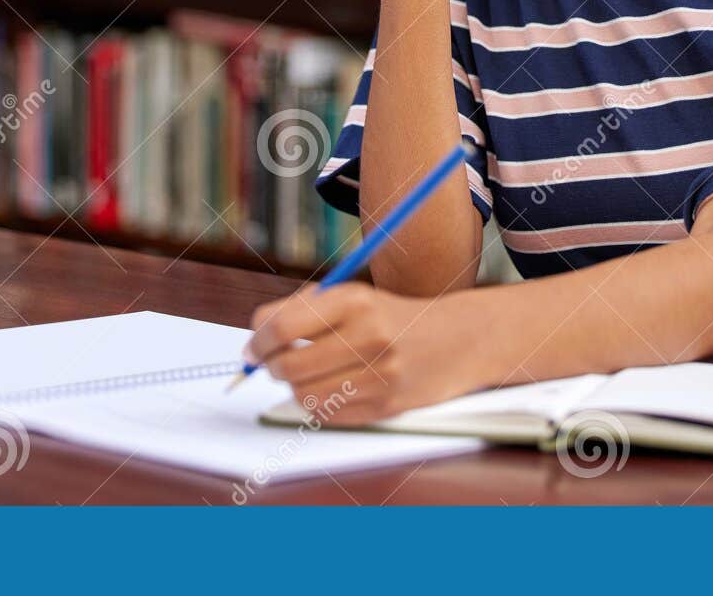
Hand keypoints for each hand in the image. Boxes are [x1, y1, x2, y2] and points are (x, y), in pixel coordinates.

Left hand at [243, 283, 485, 425]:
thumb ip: (303, 311)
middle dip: (270, 367)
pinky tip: (330, 387)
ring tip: (304, 374)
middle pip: (288, 366)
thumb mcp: (353, 297)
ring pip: (304, 396)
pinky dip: (319, 403)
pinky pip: (329, 414)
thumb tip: (256, 336)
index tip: (252, 346)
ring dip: (294, 387)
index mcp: (354, 301)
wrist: (459, 339)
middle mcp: (368, 336)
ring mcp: (380, 375)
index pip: (282, 326)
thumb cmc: (393, 317)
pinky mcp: (387, 406)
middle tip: (270, 363)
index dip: (257, 340)